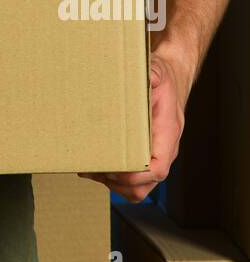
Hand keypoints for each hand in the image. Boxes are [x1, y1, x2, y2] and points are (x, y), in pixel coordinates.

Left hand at [77, 50, 187, 200]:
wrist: (171, 84)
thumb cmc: (164, 81)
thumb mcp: (159, 73)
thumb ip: (155, 75)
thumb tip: (151, 76)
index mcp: (167, 136)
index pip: (158, 168)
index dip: (135, 175)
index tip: (113, 168)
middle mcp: (164, 152)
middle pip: (144, 185)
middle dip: (117, 182)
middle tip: (92, 168)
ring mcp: (155, 158)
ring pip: (137, 189)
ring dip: (113, 184)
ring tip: (90, 170)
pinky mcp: (145, 158)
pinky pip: (133, 183)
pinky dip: (114, 181)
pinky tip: (95, 167)